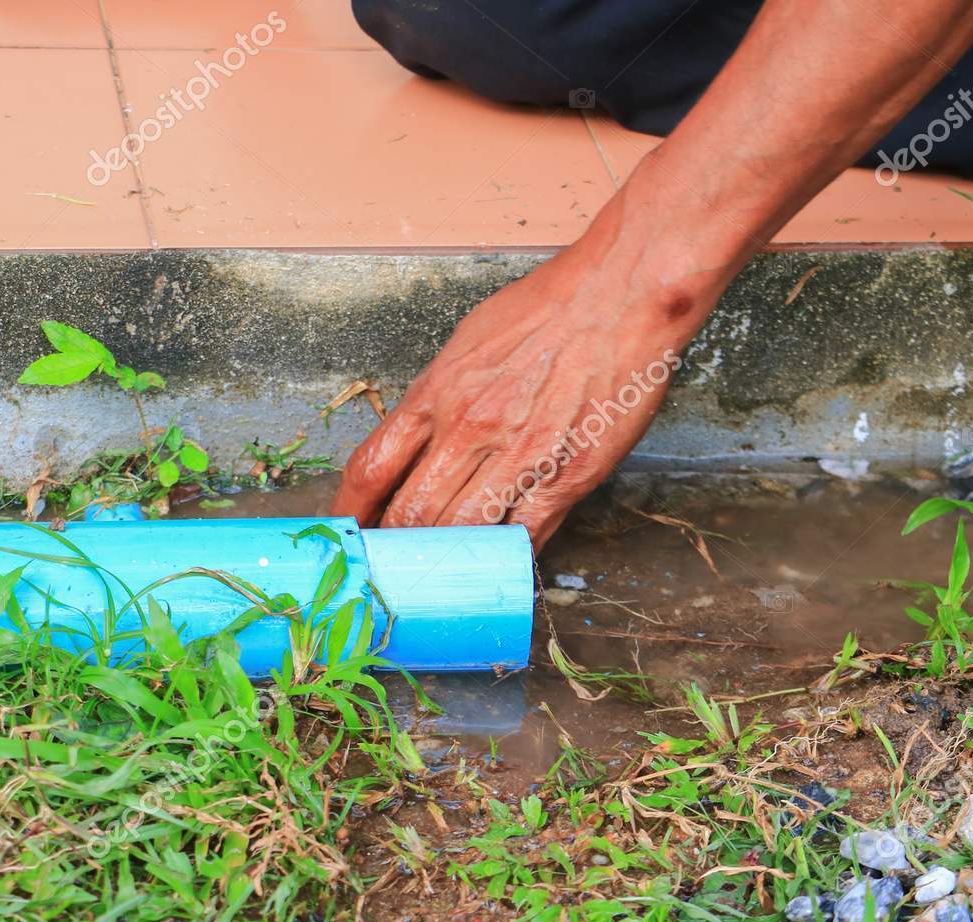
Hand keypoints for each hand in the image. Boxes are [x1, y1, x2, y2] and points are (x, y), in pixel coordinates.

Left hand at [331, 194, 724, 547]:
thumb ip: (440, 395)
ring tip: (439, 577)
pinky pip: (525, 537)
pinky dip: (505, 559)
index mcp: (438, 392)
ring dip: (445, 562)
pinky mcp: (567, 477)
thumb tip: (417, 440)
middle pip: (410, 514)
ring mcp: (519, 456)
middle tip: (393, 568)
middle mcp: (469, 428)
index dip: (352, 513)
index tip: (350, 534)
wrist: (621, 293)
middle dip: (395, 550)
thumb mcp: (470, 341)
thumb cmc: (549, 308)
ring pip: (461, 534)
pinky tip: (497, 569)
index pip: (372, 468)